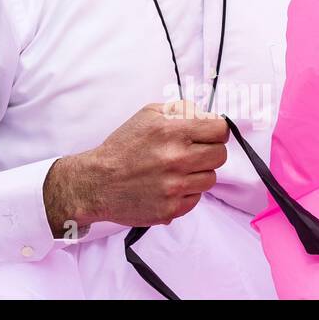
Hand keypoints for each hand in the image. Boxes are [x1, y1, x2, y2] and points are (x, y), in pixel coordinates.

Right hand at [43, 99, 226, 233]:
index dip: (216, 130)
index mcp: (171, 131)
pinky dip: (186, 192)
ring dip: (197, 173)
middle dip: (209, 151)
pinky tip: (167, 185)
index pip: (220, 130)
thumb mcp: (147, 115)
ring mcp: (175, 187)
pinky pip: (196, 198)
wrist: (98, 182)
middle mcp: (176, 158)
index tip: (208, 134)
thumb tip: (206, 116)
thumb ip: (180, 110)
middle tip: (191, 152)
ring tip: (175, 170)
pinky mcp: (172, 209)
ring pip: (210, 178)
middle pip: (220, 155)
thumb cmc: (123, 147)